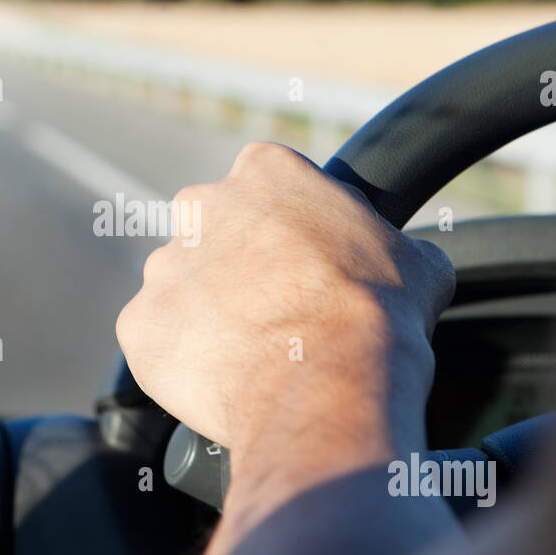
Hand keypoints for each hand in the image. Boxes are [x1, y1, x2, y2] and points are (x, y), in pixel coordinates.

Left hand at [116, 142, 453, 554]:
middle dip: (235, 268)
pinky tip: (223, 382)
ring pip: (180, 290)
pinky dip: (182, 362)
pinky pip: (156, 343)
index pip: (265, 188)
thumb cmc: (376, 316)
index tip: (301, 265)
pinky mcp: (139, 326)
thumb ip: (394, 246)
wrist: (329, 382)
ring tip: (252, 356)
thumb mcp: (416, 262)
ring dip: (206, 316)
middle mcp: (201, 207)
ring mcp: (163, 268)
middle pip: (211, 233)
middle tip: (274, 313)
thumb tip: (414, 263)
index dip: (286, 231)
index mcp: (265, 171)